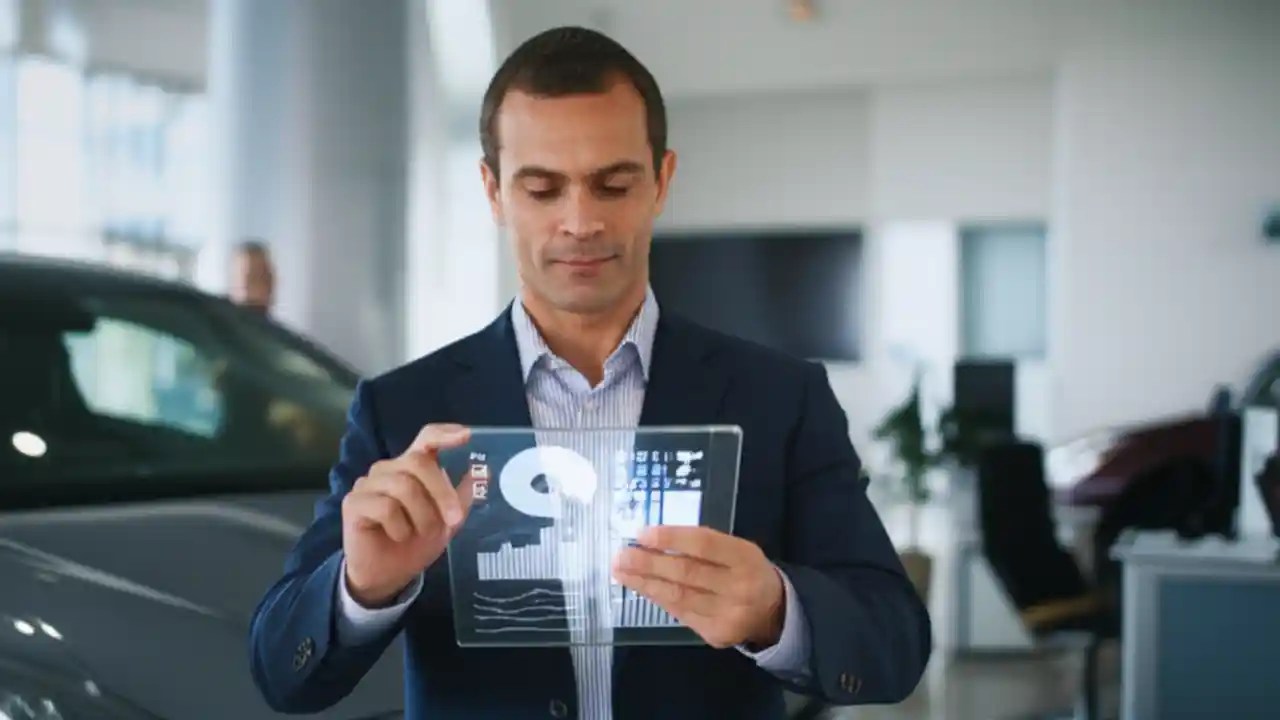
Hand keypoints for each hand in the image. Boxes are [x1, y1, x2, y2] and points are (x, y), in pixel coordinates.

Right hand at [342, 423, 474, 607]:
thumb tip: (483, 472)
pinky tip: (398, 536)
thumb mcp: (447, 522)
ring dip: (422, 516)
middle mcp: (389, 469)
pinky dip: (400, 527)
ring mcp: (369, 483)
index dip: (444, 434)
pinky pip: (385, 507)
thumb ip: (462, 497)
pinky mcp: (354, 502)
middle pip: (418, 462)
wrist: (388, 576)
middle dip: (441, 492)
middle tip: (454, 520)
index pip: (426, 438)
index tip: (466, 436)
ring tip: (421, 534)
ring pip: (404, 486)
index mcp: (413, 467)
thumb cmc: (416, 543)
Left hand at [612, 526, 784, 649]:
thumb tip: (652, 540)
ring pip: (679, 597)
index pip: (703, 544)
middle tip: (621, 555)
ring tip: (621, 572)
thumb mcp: (737, 550)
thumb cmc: (746, 571)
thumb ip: (703, 545)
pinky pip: (680, 614)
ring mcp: (728, 615)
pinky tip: (642, 588)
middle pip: (686, 573)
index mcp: (745, 558)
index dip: (671, 538)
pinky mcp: (716, 634)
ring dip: (645, 583)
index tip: (641, 534)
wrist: (774, 612)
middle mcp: (739, 587)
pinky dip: (658, 599)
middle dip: (648, 563)